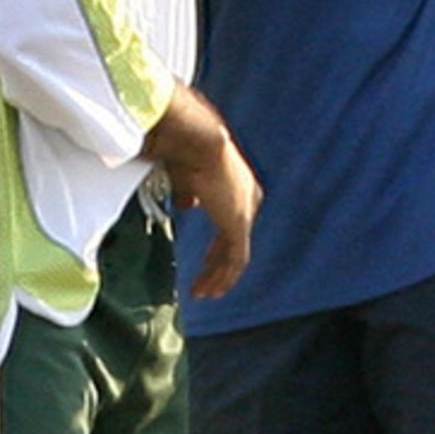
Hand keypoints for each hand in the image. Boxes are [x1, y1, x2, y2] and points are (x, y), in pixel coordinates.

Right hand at [145, 85, 262, 296]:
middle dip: (218, 264)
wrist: (197, 140)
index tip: (206, 262)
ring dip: (218, 277)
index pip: (232, 223)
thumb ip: (189, 193)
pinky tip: (210, 291)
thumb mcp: (186, 175)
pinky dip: (223, 278)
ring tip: (202, 293)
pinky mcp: (239, 223)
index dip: (219, 246)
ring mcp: (246, 211)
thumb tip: (188, 206)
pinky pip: (235, 260)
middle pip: (236, 241)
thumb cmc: (187, 149)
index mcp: (239, 185)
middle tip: (204, 282)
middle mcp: (249, 198)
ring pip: (235, 254)